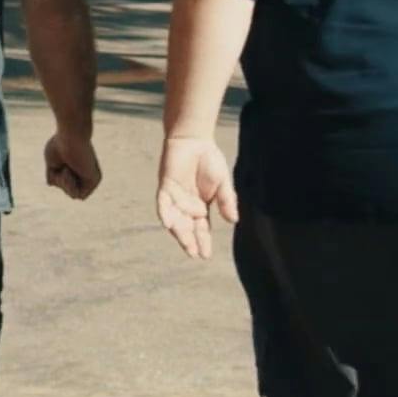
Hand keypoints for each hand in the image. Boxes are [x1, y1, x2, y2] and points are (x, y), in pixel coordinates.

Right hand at [43, 127, 102, 199]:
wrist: (69, 135)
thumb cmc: (60, 144)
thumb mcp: (52, 163)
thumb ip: (53, 174)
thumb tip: (51, 183)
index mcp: (80, 169)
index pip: (65, 185)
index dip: (57, 178)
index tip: (60, 164)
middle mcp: (88, 174)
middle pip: (68, 191)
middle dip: (60, 181)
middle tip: (63, 165)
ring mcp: (92, 178)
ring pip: (72, 195)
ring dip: (64, 183)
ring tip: (66, 167)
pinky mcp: (94, 180)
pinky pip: (77, 195)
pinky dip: (68, 185)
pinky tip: (69, 171)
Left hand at [154, 134, 238, 260]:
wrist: (195, 140)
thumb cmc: (209, 160)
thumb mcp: (223, 183)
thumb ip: (227, 201)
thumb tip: (234, 221)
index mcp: (200, 207)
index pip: (201, 229)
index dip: (203, 242)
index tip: (206, 256)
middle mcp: (186, 206)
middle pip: (187, 228)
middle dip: (190, 241)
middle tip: (194, 253)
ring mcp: (175, 197)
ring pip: (175, 219)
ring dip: (179, 232)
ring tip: (185, 244)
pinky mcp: (165, 186)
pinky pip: (163, 203)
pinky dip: (165, 213)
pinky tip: (168, 224)